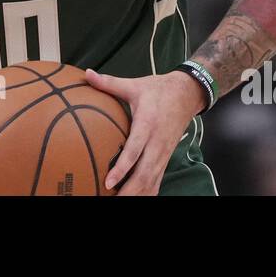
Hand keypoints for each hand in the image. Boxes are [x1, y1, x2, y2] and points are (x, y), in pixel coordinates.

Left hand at [84, 68, 205, 194]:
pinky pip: (157, 180)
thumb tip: (87, 74)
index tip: (109, 183)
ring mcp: (163, 153)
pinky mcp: (165, 158)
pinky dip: (146, 192)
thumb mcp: (134, 85)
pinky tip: (134, 198)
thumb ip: (109, 83)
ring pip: (152, 182)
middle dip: (129, 191)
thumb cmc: (158, 90)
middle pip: (144, 174)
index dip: (122, 169)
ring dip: (137, 194)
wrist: (188, 94)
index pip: (135, 151)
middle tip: (110, 199)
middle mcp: (157, 143)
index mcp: (147, 124)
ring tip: (119, 202)